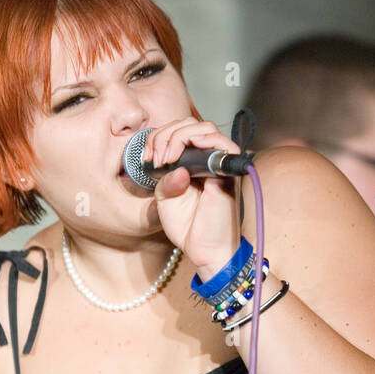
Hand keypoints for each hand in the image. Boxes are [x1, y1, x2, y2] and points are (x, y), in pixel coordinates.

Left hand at [145, 117, 242, 275]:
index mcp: (191, 163)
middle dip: (165, 135)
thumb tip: (169, 162)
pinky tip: (181, 153)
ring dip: (179, 136)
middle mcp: (207, 159)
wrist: (204, 249)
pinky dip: (199, 139)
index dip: (158, 137)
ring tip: (166, 158)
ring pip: (204, 127)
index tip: (146, 157)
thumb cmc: (188, 226)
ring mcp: (219, 162)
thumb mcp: (164, 198)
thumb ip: (163, 177)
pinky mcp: (228, 170)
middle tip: (156, 159)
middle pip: (189, 124)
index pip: (177, 132)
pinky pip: (221, 142)